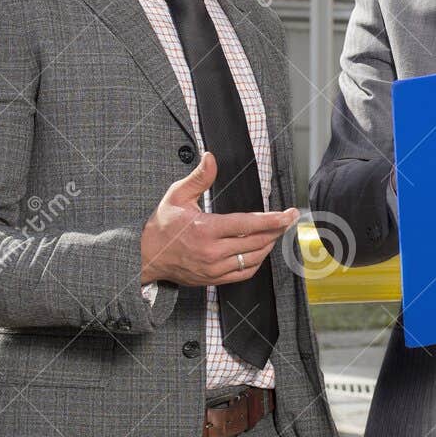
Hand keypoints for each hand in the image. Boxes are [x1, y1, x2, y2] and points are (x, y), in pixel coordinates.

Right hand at [139, 152, 299, 285]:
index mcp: (205, 230)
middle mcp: (212, 252)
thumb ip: (199, 178)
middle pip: (256, 242)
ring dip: (269, 245)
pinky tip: (261, 250)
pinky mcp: (214, 279)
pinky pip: (244, 273)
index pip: (247, 225)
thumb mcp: (176, 196)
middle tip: (289, 219)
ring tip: (277, 232)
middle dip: (277, 229)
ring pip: (253, 258)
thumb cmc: (162, 225)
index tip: (288, 214)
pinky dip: (257, 261)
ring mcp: (214, 268)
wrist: (146, 257)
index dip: (272, 220)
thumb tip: (211, 157)